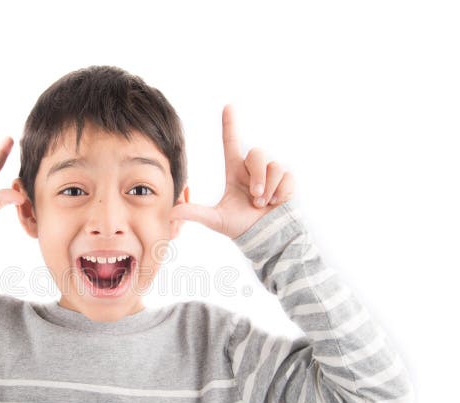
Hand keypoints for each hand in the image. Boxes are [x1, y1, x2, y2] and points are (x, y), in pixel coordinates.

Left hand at [169, 104, 295, 239]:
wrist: (266, 238)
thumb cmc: (241, 227)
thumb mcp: (216, 220)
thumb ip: (195, 213)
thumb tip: (171, 212)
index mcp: (236, 172)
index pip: (232, 143)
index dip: (230, 124)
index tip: (228, 106)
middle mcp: (253, 170)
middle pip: (257, 153)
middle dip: (257, 176)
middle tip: (255, 198)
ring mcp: (271, 175)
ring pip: (274, 166)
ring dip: (268, 188)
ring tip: (264, 204)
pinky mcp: (287, 182)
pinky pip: (286, 177)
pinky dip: (280, 192)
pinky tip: (277, 203)